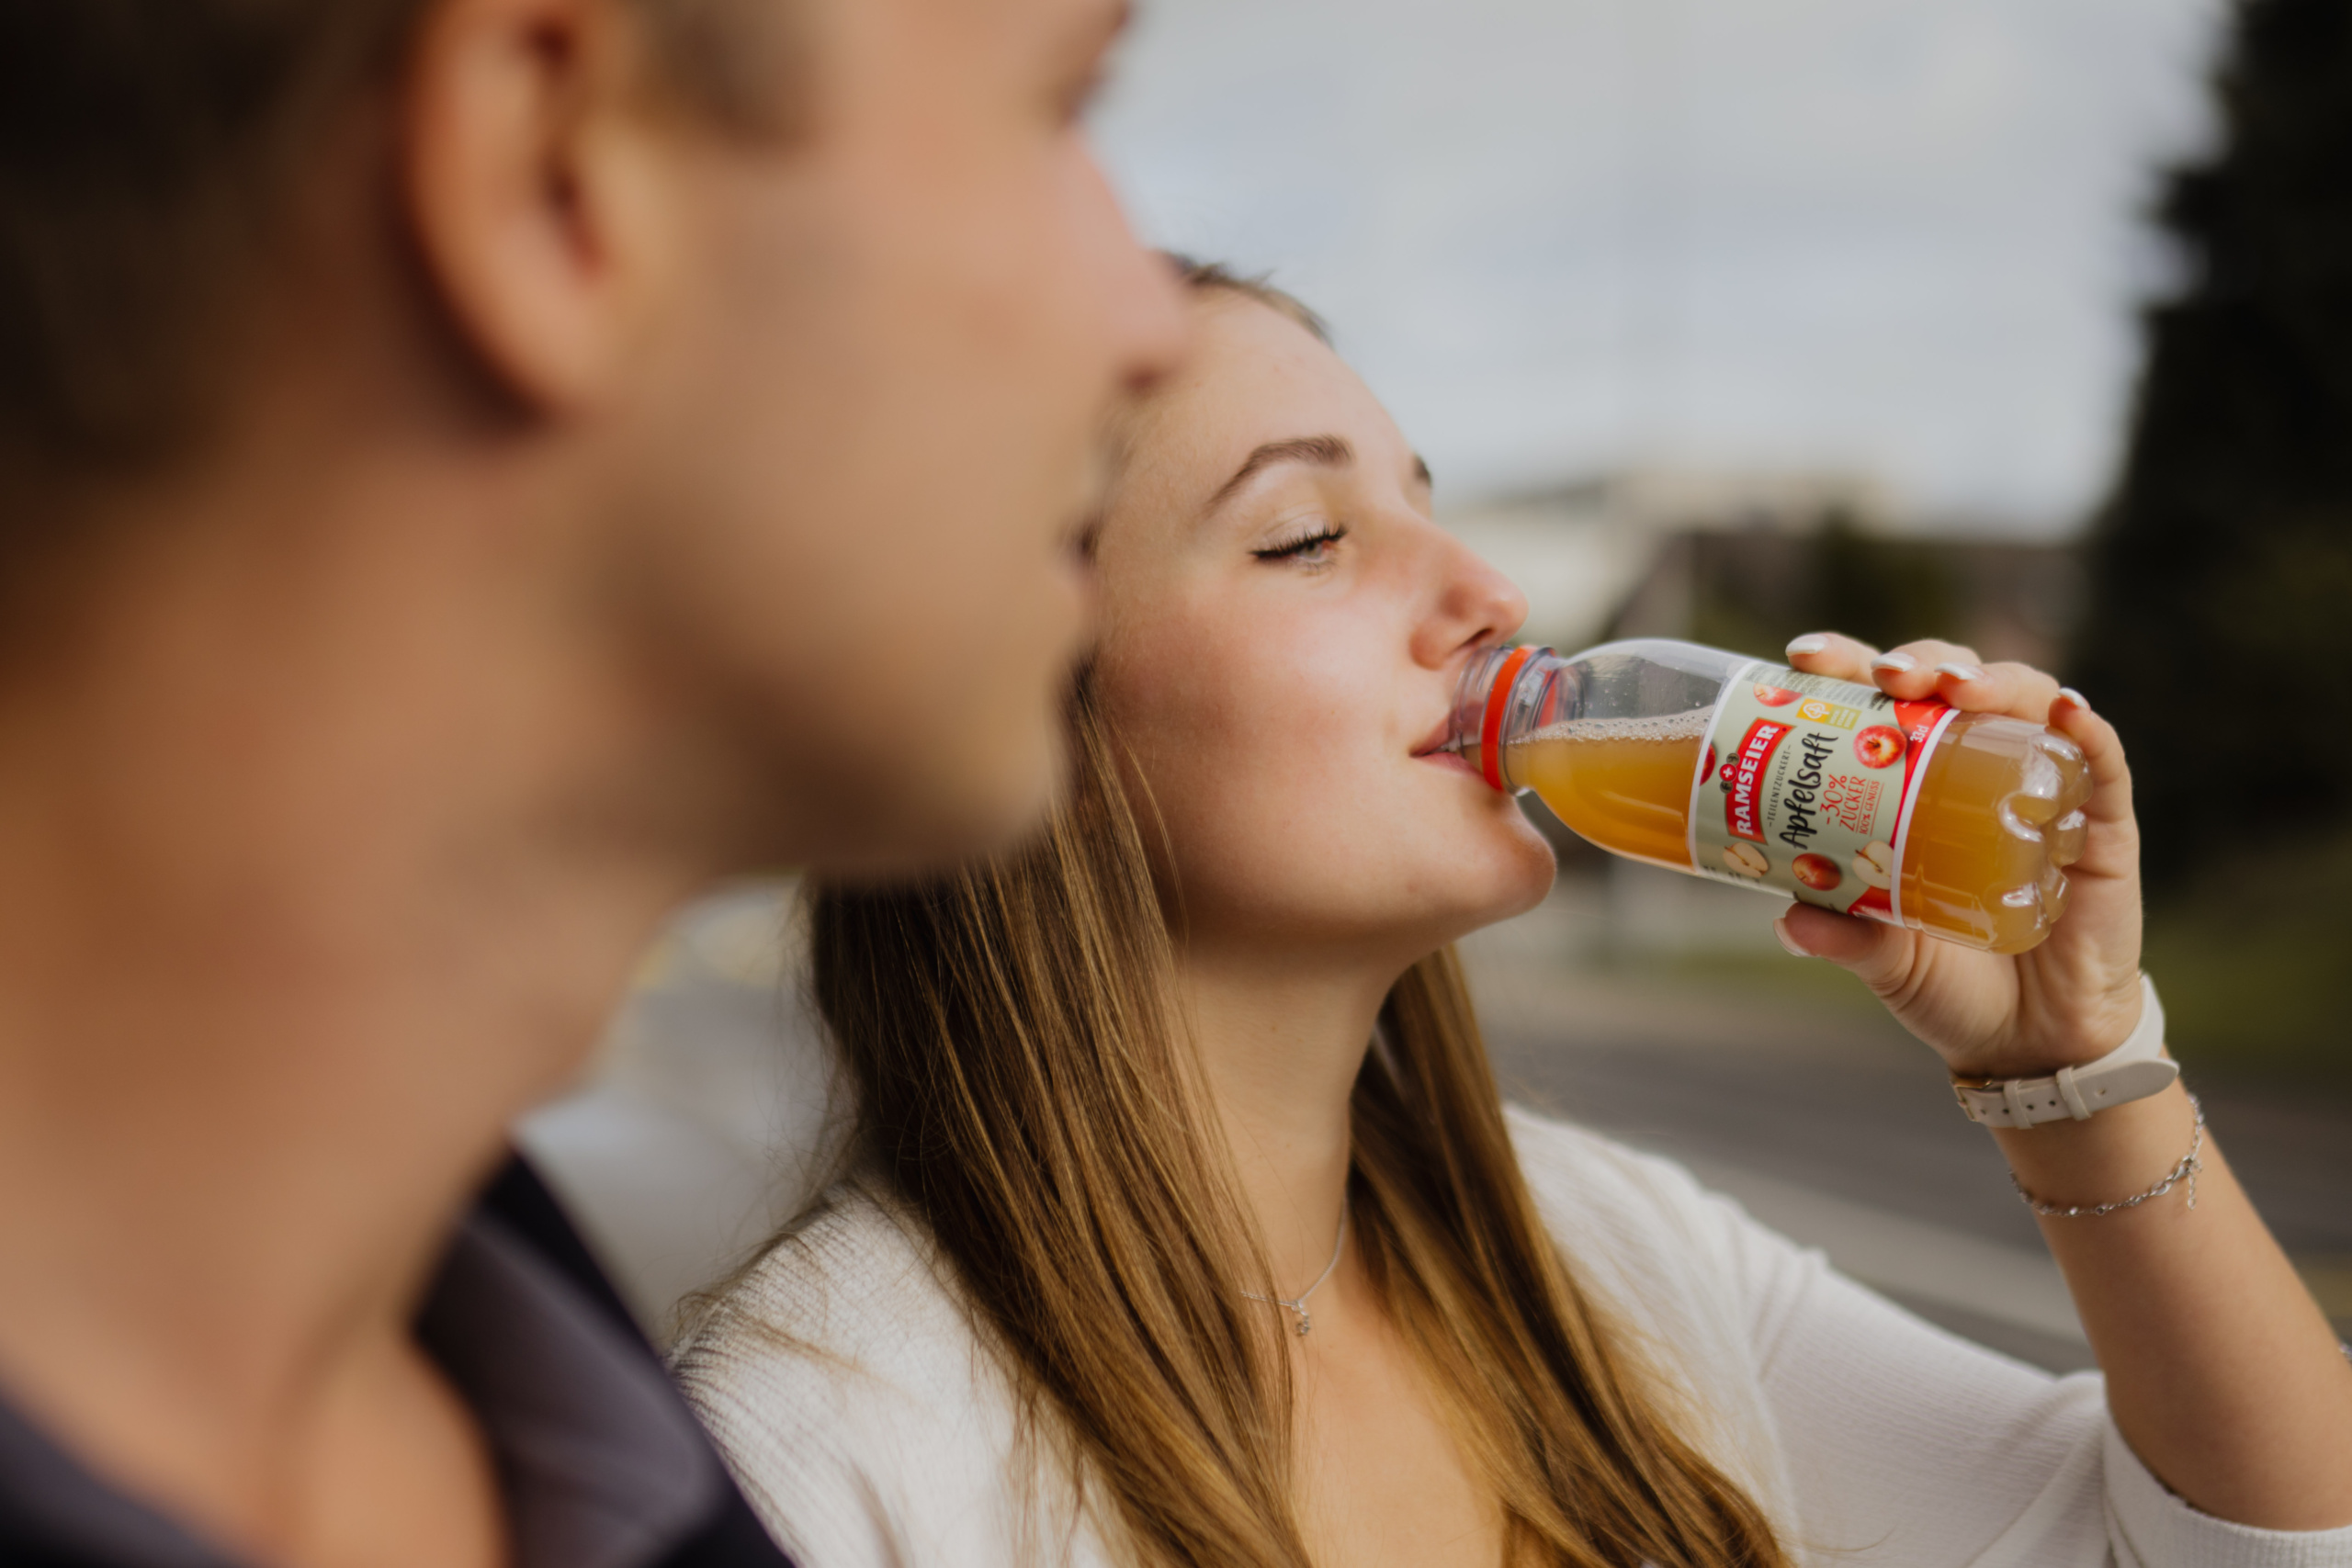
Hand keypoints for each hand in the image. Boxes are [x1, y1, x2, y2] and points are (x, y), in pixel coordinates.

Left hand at [1777, 633, 2143, 1078]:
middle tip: (1887, 677)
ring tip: (1959, 689)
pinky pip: (2103, 763)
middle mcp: (1977, 769)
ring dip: (1995, 680)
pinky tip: (2068, 712)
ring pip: (2026, 701)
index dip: (1846, 665)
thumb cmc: (1950, 982)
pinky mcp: (2103, 823)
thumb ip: (1845, 938)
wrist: (2032, 1042)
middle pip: (1952, 683)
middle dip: (1920, 663)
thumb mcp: (1885, 961)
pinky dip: (2088, 730)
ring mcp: (2043, 787)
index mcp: (1912, 784)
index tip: (1803, 656)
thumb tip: (1792, 920)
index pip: (1880, 703)